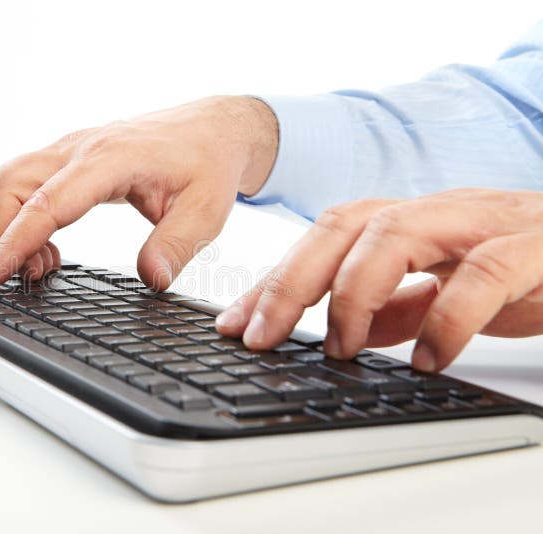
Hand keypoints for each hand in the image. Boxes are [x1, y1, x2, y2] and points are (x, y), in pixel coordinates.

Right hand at [0, 96, 277, 288]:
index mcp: (112, 159)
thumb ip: (176, 246)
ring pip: (6, 181)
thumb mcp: (206, 212)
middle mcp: (80, 148)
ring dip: (7, 226)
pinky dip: (20, 218)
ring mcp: (69, 149)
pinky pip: (22, 184)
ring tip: (45, 263)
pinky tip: (50, 246)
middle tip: (35, 275)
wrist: (211, 128)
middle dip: (1, 236)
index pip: (48, 203)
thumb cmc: (208, 164)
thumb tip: (150, 280)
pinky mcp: (66, 158)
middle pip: (7, 185)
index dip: (15, 242)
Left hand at [215, 188, 542, 371]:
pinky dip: (447, 320)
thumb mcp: (447, 290)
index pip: (324, 239)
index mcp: (411, 221)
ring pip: (397, 234)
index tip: (234, 324)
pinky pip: (484, 275)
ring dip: (354, 294)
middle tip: (261, 336)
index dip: (274, 279)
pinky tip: (426, 359)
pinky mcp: (535, 248)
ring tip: (340, 347)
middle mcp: (437, 212)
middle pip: (344, 226)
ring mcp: (484, 223)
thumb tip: (347, 331)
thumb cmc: (531, 263)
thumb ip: (401, 305)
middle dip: (291, 281)